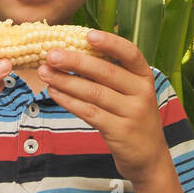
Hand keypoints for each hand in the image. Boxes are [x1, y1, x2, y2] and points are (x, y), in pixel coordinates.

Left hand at [38, 30, 171, 185]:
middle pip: (106, 72)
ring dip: (66, 81)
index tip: (88, 34)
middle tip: (51, 54)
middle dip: (75, 61)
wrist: (148, 158)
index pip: (130, 54)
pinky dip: (69, 101)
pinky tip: (54, 92)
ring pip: (94, 92)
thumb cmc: (133, 118)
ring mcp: (132, 113)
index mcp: (145, 77)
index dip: (110, 43)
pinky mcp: (119, 131)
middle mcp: (142, 93)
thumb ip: (113, 75)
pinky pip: (89, 112)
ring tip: (45, 72)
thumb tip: (75, 51)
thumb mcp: (133, 93)